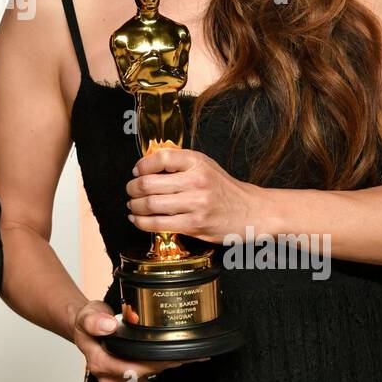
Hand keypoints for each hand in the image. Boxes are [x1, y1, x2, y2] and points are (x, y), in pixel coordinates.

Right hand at [71, 300, 205, 381]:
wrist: (88, 329)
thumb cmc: (88, 323)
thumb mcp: (87, 315)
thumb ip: (95, 320)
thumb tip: (108, 325)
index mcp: (99, 363)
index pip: (130, 370)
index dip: (151, 364)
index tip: (169, 356)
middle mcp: (107, 377)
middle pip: (140, 377)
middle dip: (161, 366)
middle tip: (182, 353)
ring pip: (143, 381)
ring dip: (160, 369)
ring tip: (176, 355)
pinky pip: (143, 381)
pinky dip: (155, 370)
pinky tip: (165, 359)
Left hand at [126, 148, 262, 243]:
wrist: (252, 211)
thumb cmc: (225, 189)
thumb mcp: (205, 166)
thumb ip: (180, 164)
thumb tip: (146, 166)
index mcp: (197, 162)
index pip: (160, 157)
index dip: (142, 165)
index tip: (137, 171)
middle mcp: (196, 180)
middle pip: (149, 183)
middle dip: (132, 189)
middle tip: (130, 191)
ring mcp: (196, 203)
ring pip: (151, 204)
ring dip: (135, 207)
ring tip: (133, 206)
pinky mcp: (195, 224)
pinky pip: (159, 224)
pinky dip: (142, 222)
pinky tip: (138, 219)